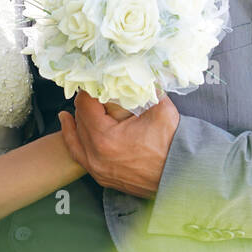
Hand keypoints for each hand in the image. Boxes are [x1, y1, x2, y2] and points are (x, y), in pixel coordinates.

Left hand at [58, 91, 179, 197]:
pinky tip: (72, 132)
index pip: (86, 105)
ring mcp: (97, 169)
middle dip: (84, 105)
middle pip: (80, 121)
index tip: (93, 81)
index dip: (88, 90)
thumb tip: (135, 74)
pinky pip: (81, 157)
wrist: (182, 176)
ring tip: (69, 112)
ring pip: (76, 141)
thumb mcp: (160, 109)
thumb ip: (144, 89)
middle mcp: (95, 155)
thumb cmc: (172, 145)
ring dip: (75, 124)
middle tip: (91, 92)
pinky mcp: (103, 177)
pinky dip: (75, 142)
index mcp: (105, 137)